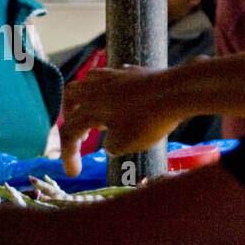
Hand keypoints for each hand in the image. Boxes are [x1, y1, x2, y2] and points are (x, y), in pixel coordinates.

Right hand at [61, 64, 179, 176]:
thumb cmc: (149, 121)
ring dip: (86, 99)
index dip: (68, 155)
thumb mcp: (125, 144)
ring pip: (88, 81)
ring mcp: (115, 75)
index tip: (74, 173)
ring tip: (98, 115)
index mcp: (91, 108)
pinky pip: (111, 76)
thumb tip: (110, 142)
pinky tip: (119, 100)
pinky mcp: (133, 71)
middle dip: (70, 116)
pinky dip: (108, 90)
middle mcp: (97, 88)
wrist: (176, 91)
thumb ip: (111, 146)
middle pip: (70, 96)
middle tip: (79, 134)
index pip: (70, 132)